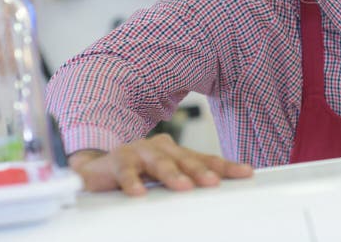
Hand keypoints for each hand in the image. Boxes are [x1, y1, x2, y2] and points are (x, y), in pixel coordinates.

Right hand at [68, 134, 253, 195]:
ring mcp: (139, 151)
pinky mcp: (116, 160)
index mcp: (177, 152)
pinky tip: (139, 193)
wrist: (94, 168)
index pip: (205, 159)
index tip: (246, 173)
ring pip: (159, 162)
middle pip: (186, 159)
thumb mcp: (163, 178)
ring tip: (184, 186)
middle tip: (214, 182)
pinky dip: (132, 183)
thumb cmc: (137, 173)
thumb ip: (184, 182)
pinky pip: (126, 172)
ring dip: (172, 174)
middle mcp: (161, 148)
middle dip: (202, 171)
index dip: (226, 166)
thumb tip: (216, 193)